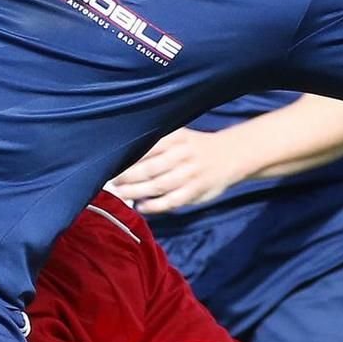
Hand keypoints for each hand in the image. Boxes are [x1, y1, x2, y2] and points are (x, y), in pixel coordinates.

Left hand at [110, 128, 249, 213]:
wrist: (232, 155)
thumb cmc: (196, 146)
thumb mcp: (180, 135)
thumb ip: (158, 143)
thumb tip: (127, 152)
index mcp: (176, 138)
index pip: (147, 147)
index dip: (128, 156)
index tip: (110, 161)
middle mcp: (182, 155)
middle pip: (149, 168)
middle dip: (127, 176)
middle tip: (111, 181)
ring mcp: (189, 174)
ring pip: (158, 185)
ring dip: (136, 192)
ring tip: (120, 193)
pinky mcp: (195, 191)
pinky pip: (171, 201)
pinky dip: (154, 206)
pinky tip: (141, 207)